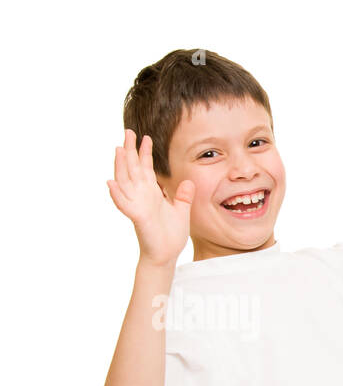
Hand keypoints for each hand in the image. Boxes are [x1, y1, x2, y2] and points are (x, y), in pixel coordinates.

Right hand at [106, 131, 192, 265]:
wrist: (166, 254)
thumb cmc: (170, 235)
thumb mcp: (181, 211)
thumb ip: (183, 197)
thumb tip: (188, 183)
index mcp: (151, 193)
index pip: (146, 168)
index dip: (145, 153)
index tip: (146, 137)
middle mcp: (141, 196)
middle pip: (132, 168)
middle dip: (130, 150)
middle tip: (128, 131)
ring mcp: (137, 205)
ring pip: (125, 181)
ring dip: (120, 166)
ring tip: (119, 149)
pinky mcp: (137, 217)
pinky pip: (124, 204)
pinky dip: (117, 194)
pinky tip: (110, 183)